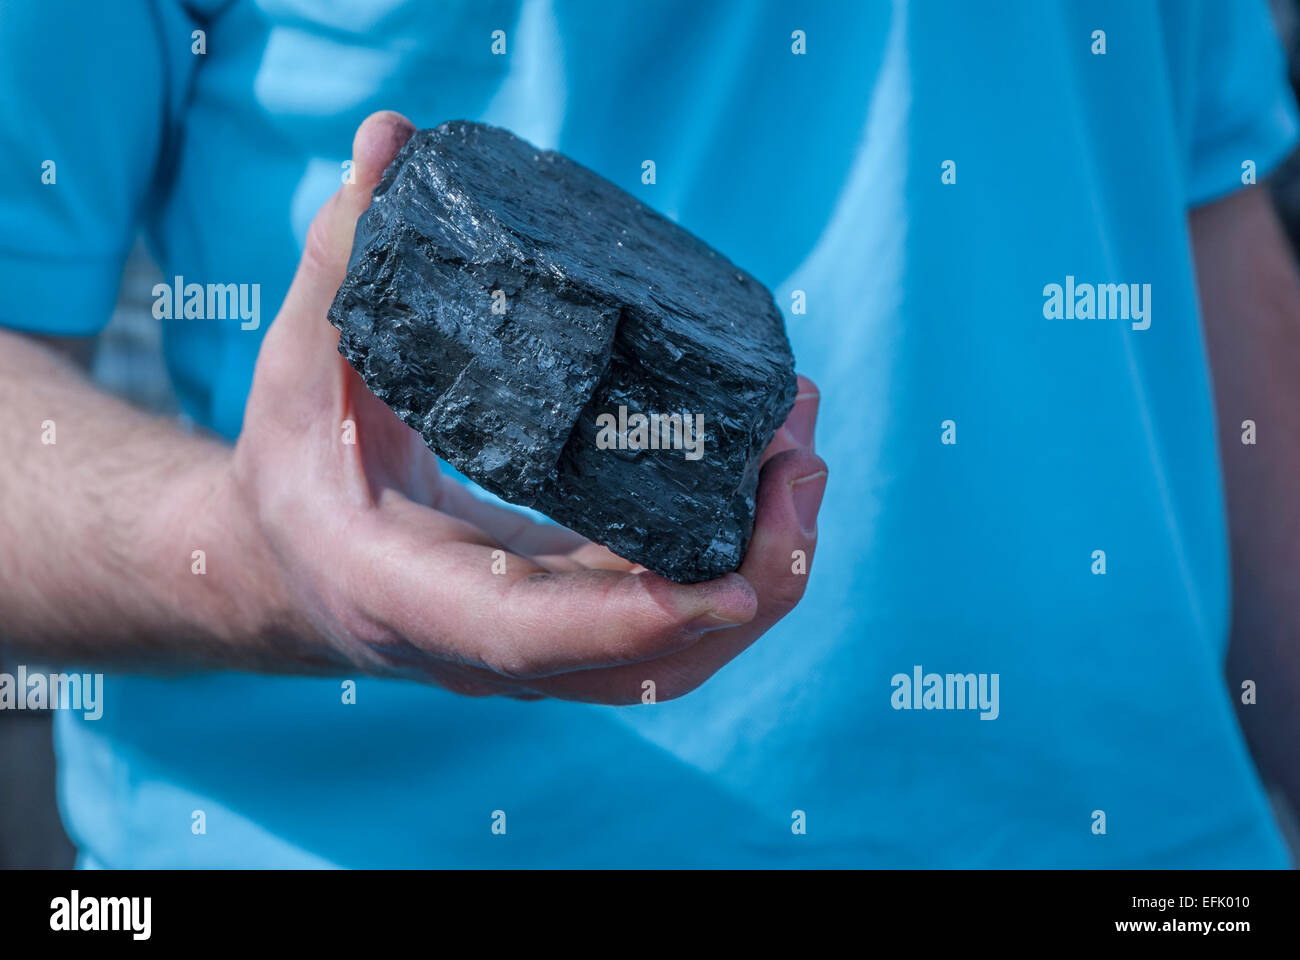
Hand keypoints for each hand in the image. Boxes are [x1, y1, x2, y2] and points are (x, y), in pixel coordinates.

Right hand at [229, 111, 827, 702]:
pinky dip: (731, 557)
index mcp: (404, 594)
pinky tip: (769, 468)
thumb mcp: (299, 364)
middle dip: (743, 582)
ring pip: (670, 657)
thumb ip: (339, 261)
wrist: (292, 554)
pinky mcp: (568, 617)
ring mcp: (532, 648)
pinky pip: (665, 615)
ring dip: (758, 572)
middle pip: (636, 664)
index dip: (630, 620)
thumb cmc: (295, 461)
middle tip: (799, 459)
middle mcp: (479, 646)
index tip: (729, 585)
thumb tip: (390, 141)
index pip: (527, 633)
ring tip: (800, 450)